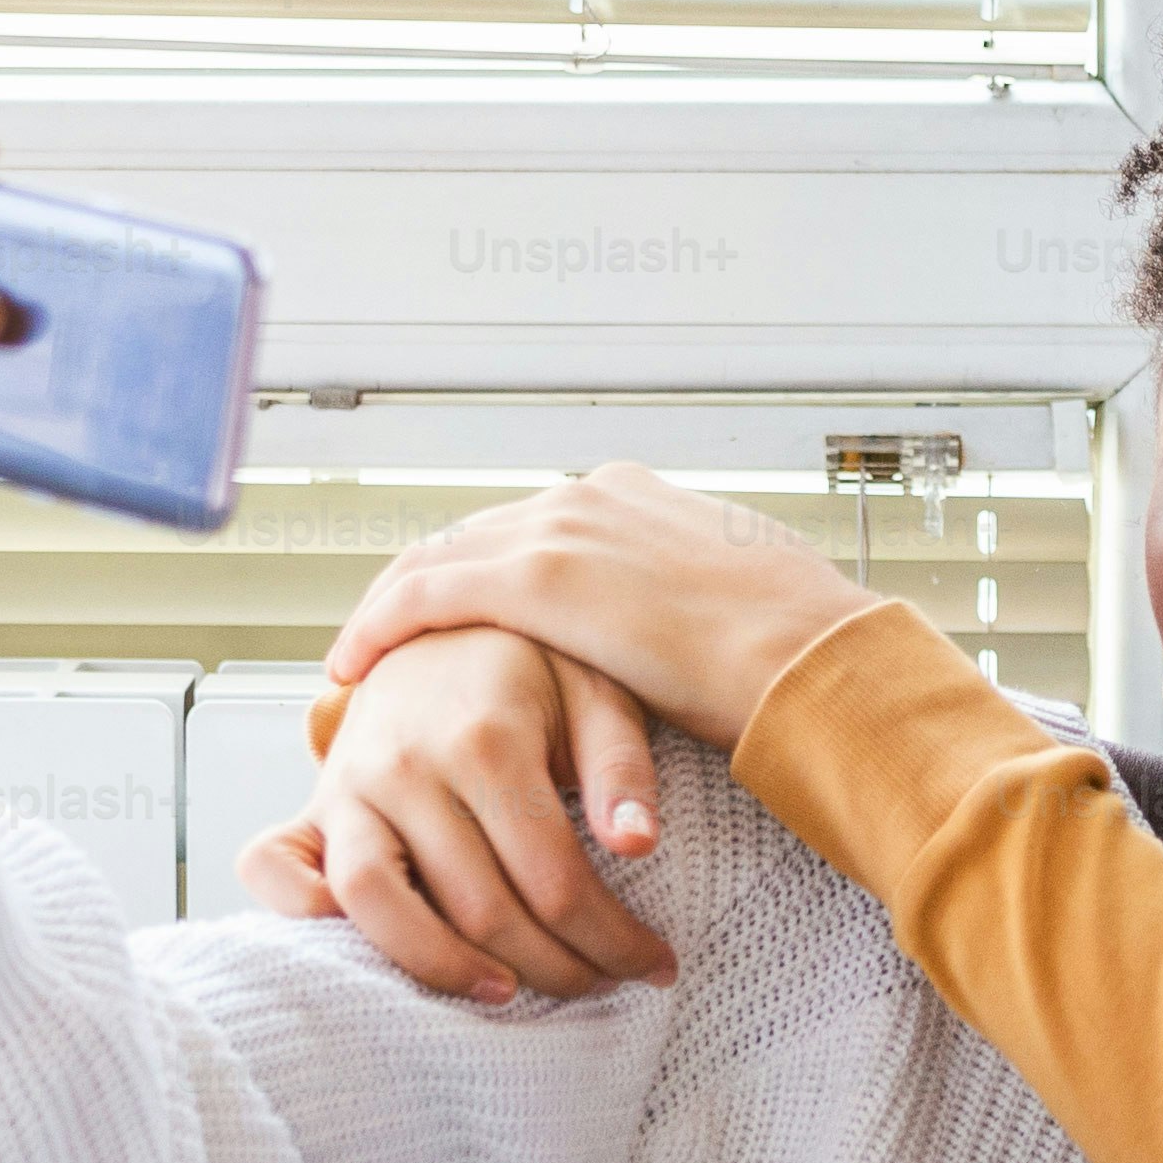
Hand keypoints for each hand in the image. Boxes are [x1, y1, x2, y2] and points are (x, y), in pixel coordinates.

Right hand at [231, 625, 678, 1004]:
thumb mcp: (598, 692)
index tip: (652, 965)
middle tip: (599, 983)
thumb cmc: (530, 667)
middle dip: (553, 967)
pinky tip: (367, 951)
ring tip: (504, 990)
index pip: (553, 877)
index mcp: (486, 739)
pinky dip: (302, 913)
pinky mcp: (312, 799)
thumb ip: (620, 768)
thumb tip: (637, 843)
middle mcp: (407, 764)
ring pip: (375, 902)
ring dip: (442, 966)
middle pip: (480, 908)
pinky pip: (274, 865)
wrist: (443, 618)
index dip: (610, 938)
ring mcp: (348, 784)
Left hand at [314, 461, 887, 749]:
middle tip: (381, 635)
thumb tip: (681, 634)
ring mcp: (559, 528)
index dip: (478, 571)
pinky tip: (352, 667)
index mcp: (632, 496)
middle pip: (469, 537)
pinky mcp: (536, 577)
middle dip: (419, 585)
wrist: (810, 655)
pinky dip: (380, 626)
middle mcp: (587, 496)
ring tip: (356, 655)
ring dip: (388, 608)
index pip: (525, 528)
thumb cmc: (790, 649)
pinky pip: (424, 596)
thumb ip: (680, 602)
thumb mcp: (728, 603)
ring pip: (434, 559)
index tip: (451, 616)